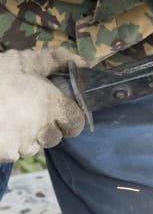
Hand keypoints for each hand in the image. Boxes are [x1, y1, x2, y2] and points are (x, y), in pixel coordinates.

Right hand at [0, 48, 85, 162]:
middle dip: (44, 128)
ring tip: (9, 118)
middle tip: (25, 112)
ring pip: (34, 146)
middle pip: (54, 137)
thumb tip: (84, 62)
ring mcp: (25, 143)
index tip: (56, 113)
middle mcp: (44, 128)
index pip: (76, 124)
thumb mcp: (26, 61)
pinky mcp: (8, 153)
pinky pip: (14, 152)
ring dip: (26, 136)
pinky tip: (0, 127)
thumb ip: (57, 60)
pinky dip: (8, 144)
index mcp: (54, 106)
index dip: (68, 119)